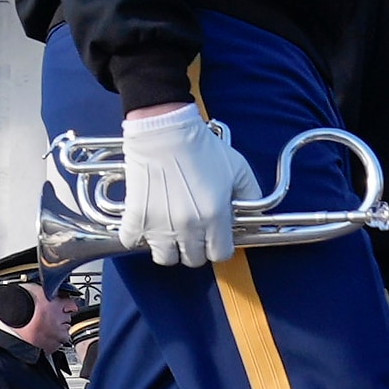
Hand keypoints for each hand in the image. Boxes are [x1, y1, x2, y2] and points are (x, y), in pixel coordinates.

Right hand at [114, 102, 258, 269]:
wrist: (164, 129)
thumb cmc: (200, 147)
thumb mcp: (237, 168)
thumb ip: (251, 194)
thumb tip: (255, 213)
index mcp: (215, 217)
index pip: (220, 254)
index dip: (219, 246)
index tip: (214, 236)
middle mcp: (189, 227)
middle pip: (194, 259)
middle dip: (195, 247)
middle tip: (192, 230)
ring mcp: (160, 226)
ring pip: (165, 257)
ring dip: (168, 247)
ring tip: (168, 230)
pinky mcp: (136, 218)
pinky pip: (132, 242)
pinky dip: (136, 236)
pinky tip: (145, 223)